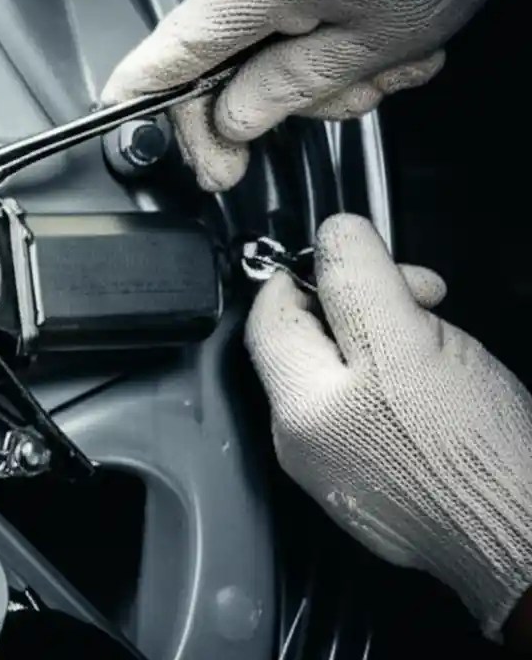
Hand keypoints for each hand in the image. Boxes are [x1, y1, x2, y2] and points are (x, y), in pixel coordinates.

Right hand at [102, 0, 514, 191]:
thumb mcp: (374, 39)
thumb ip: (291, 87)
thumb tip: (235, 121)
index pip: (167, 60)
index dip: (154, 115)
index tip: (172, 151)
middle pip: (225, 61)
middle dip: (283, 99)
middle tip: (333, 112)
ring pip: (273, 41)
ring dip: (330, 69)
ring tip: (392, 62)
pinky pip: (299, 9)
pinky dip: (342, 35)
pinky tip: (392, 39)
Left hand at [246, 214, 531, 638]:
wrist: (524, 541)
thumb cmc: (478, 453)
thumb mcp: (415, 344)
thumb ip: (360, 284)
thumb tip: (332, 235)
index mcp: (300, 404)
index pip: (270, 314)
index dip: (312, 272)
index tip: (360, 258)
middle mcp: (300, 439)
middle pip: (303, 340)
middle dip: (357, 300)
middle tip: (420, 293)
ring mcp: (329, 466)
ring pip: (335, 372)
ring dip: (377, 339)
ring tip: (434, 341)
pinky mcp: (363, 483)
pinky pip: (358, 412)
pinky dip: (385, 385)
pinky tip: (429, 386)